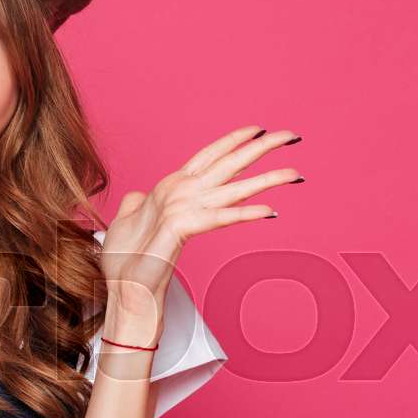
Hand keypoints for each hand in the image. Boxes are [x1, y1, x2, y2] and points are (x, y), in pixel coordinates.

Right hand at [100, 125, 303, 342]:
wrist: (123, 286)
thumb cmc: (126, 257)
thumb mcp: (130, 220)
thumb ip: (138, 203)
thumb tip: (141, 196)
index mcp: (170, 186)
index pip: (208, 155)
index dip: (234, 141)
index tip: (259, 131)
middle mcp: (179, 191)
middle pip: (228, 162)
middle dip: (261, 147)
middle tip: (290, 135)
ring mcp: (181, 208)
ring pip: (234, 188)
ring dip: (267, 179)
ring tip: (294, 174)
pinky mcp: (181, 227)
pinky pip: (221, 219)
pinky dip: (245, 214)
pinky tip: (269, 212)